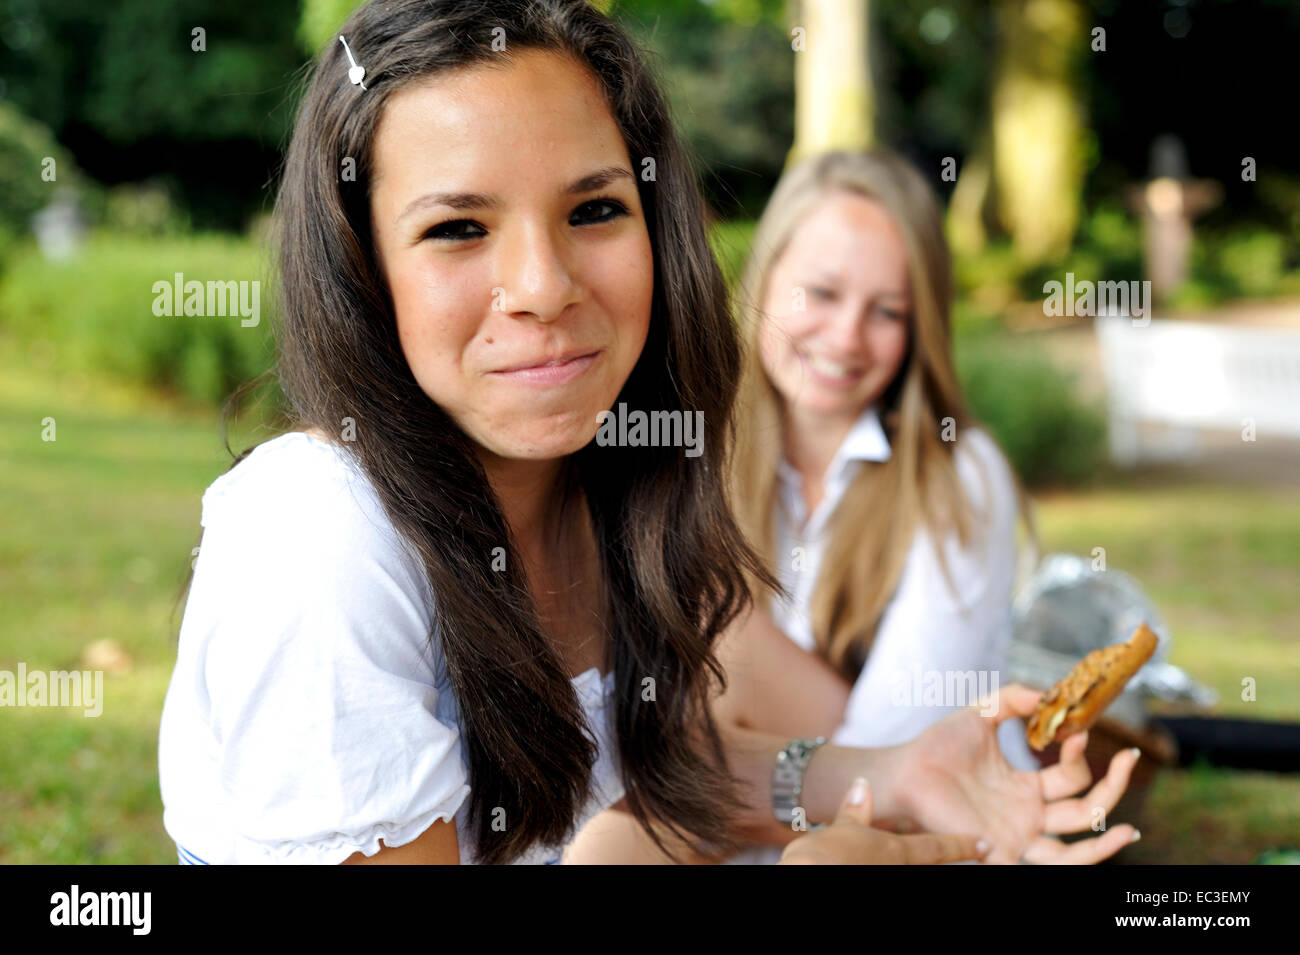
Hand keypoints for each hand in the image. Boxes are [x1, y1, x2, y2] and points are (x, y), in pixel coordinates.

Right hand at [778, 777, 987, 864]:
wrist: (812, 874)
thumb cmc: (824, 855)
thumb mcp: (840, 828)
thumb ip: (854, 811)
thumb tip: (862, 785)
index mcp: (896, 851)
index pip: (938, 847)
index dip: (962, 845)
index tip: (984, 843)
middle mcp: (900, 869)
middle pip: (933, 865)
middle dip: (951, 858)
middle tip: (974, 852)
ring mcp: (890, 878)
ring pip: (918, 872)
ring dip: (922, 865)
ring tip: (925, 856)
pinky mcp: (878, 884)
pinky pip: (894, 876)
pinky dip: (894, 867)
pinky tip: (880, 863)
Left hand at [891, 683, 1140, 863]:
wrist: (906, 770)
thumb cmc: (938, 747)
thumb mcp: (981, 713)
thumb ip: (1013, 698)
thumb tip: (1050, 694)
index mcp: (1024, 787)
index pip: (1070, 776)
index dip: (1078, 752)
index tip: (1076, 729)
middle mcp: (1028, 814)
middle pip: (1086, 807)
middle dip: (1112, 783)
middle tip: (1130, 756)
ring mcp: (1020, 835)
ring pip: (1079, 844)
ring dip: (1108, 831)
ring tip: (1130, 818)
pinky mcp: (1007, 851)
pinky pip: (1058, 864)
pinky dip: (1090, 856)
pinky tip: (1115, 837)